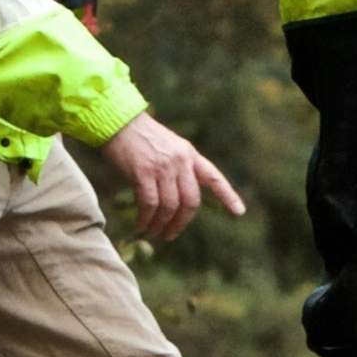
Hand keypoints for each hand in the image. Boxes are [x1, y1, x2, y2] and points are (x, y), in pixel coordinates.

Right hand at [89, 114, 246, 243]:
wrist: (117, 121)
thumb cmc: (140, 138)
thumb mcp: (169, 147)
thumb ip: (179, 168)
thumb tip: (179, 200)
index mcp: (189, 154)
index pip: (214, 177)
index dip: (228, 196)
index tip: (239, 212)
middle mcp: (180, 161)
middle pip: (191, 201)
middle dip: (182, 223)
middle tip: (170, 235)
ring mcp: (162, 167)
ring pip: (170, 206)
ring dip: (161, 225)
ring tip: (152, 233)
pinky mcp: (142, 173)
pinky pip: (150, 204)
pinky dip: (146, 219)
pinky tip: (141, 226)